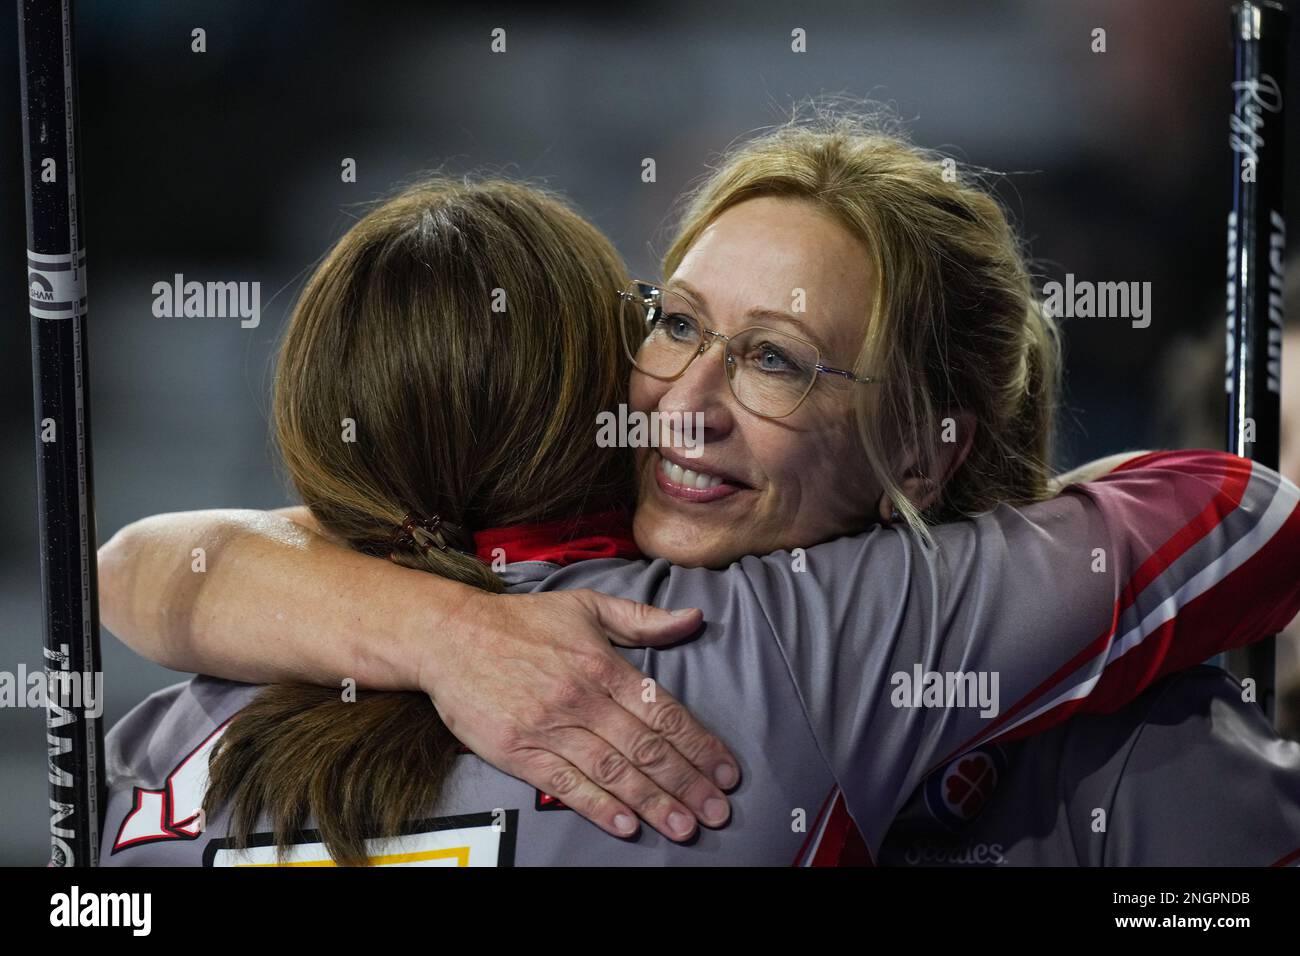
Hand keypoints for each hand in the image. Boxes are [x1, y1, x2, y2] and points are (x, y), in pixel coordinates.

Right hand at [420, 588, 738, 841]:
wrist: (449, 636)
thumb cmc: (520, 621)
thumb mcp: (586, 607)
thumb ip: (643, 619)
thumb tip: (694, 617)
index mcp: (603, 664)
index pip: (664, 712)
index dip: (699, 745)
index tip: (726, 771)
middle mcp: (581, 698)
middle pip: (645, 748)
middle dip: (687, 782)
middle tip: (717, 811)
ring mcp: (549, 727)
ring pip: (612, 770)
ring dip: (653, 802)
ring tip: (684, 826)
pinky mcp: (518, 750)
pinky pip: (565, 784)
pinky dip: (598, 805)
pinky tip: (626, 824)